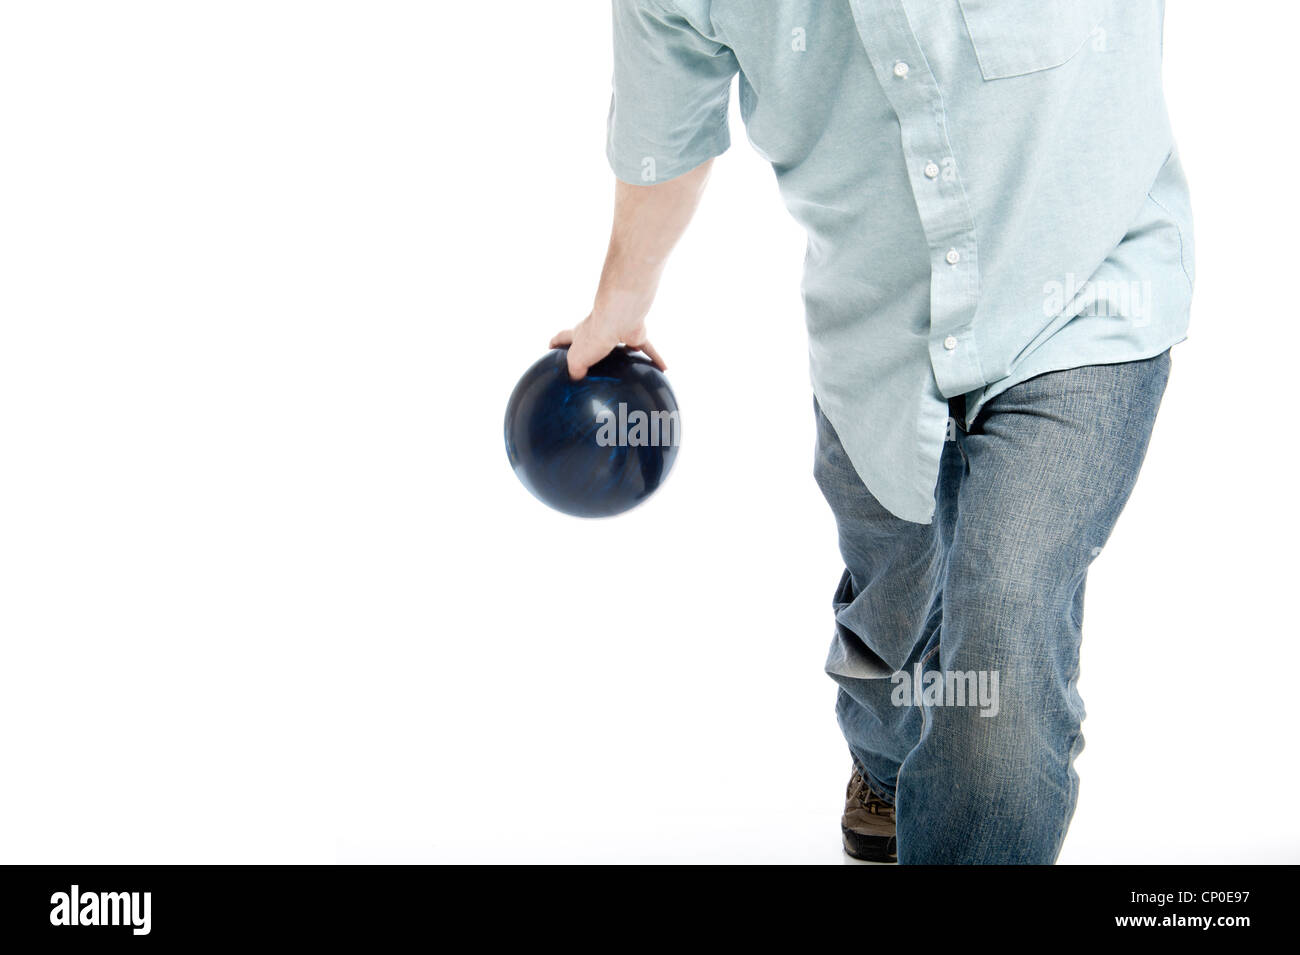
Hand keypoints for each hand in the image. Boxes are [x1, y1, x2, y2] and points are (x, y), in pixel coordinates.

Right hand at [549, 312, 665, 379]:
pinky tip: (663, 369)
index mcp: (580, 335)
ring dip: (625, 352)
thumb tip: (577, 381)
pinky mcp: (636, 334)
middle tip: (593, 358)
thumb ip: (574, 372)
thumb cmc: (594, 336)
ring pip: (622, 343)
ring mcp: (618, 331)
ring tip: (628, 365)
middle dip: (591, 345)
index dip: (556, 342)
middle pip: (592, 338)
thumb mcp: (576, 359)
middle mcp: (598, 330)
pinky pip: (648, 349)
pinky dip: (655, 358)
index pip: (562, 338)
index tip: (551, 346)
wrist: (618, 317)